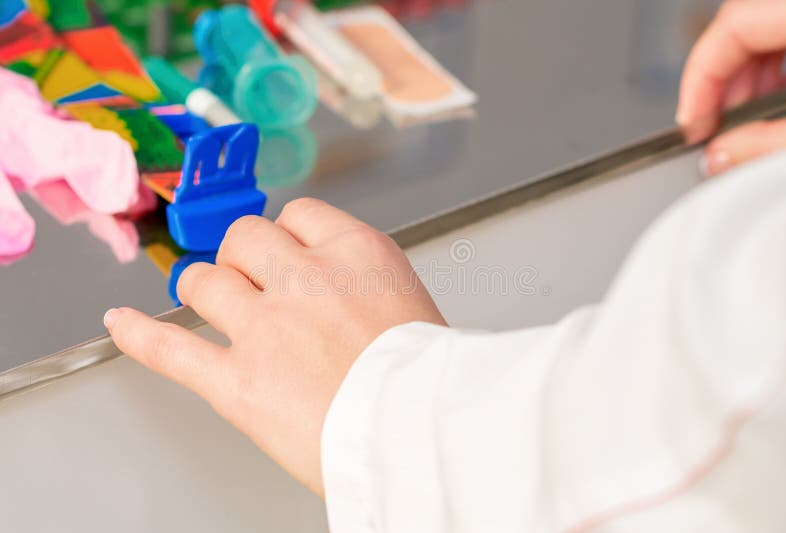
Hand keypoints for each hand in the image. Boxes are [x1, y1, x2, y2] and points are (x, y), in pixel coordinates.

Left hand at [103, 199, 446, 496]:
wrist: (421, 435)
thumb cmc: (430, 384)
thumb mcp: (412, 306)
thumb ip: (365, 286)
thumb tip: (342, 292)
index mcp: (358, 254)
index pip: (300, 213)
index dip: (287, 232)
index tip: (284, 247)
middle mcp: (307, 278)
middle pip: (246, 237)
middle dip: (245, 255)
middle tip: (250, 277)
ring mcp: (267, 327)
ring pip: (204, 280)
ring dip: (203, 286)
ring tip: (208, 297)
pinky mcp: (238, 380)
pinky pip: (172, 348)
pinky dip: (140, 336)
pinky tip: (124, 324)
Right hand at [677, 0, 785, 174]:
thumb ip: (771, 143)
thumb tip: (719, 155)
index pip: (733, 24)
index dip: (699, 79)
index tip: (691, 123)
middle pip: (744, 26)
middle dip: (725, 86)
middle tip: (720, 132)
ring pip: (766, 27)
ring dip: (751, 80)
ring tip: (751, 124)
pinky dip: (780, 68)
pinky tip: (784, 102)